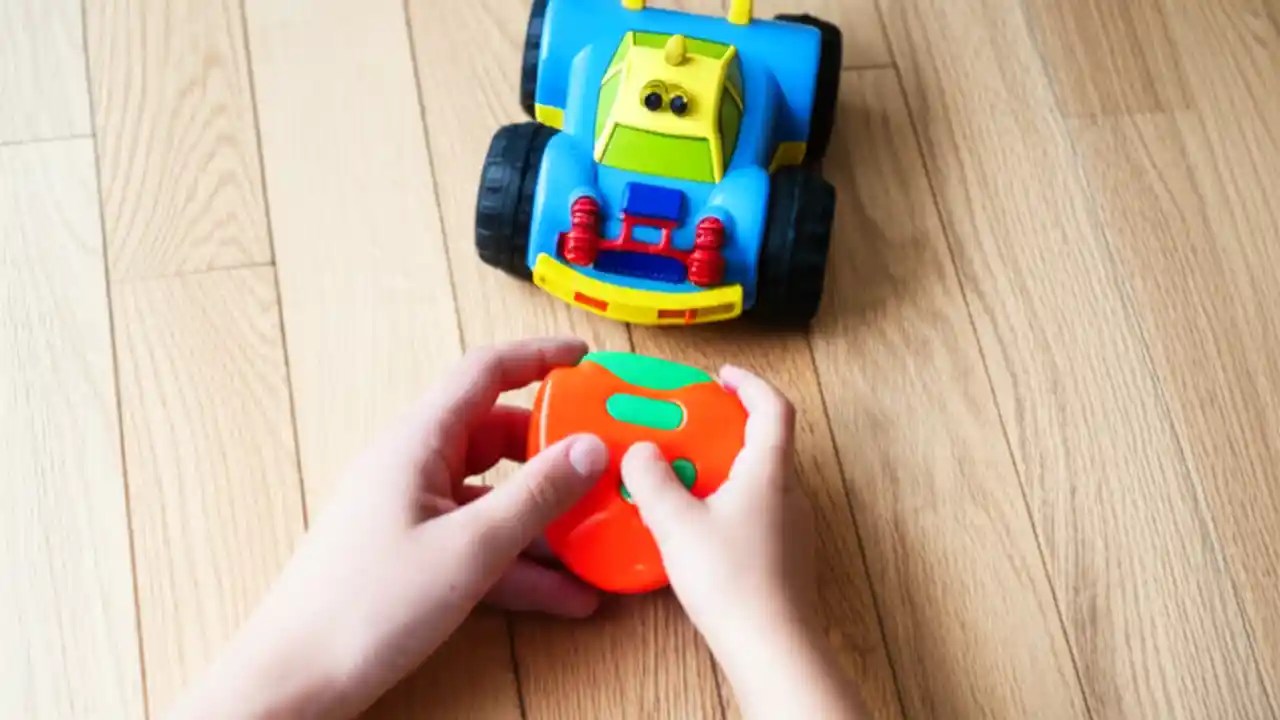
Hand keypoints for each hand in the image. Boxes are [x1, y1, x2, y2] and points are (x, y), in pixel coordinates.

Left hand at [171, 338, 607, 719]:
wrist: (295, 680)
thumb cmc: (366, 607)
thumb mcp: (470, 549)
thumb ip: (536, 497)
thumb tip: (589, 449)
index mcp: (417, 443)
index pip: (484, 373)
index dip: (538, 358)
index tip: (587, 360)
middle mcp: (412, 468)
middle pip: (497, 437)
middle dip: (554, 453)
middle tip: (603, 465)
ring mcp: (411, 513)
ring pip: (493, 498)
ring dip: (544, 521)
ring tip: (599, 543)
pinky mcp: (412, 555)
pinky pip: (478, 543)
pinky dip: (519, 564)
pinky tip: (566, 596)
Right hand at [620, 366, 862, 718]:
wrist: (771, 645)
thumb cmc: (732, 581)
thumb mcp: (677, 524)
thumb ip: (652, 481)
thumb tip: (640, 453)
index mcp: (770, 471)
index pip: (774, 407)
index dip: (750, 384)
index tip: (722, 377)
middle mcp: (789, 492)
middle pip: (768, 440)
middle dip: (730, 425)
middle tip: (693, 422)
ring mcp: (792, 525)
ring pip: (762, 477)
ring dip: (728, 464)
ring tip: (686, 473)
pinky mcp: (784, 553)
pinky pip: (758, 508)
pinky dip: (730, 498)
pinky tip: (699, 521)